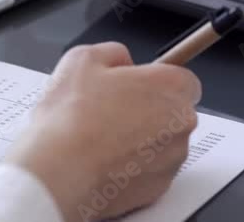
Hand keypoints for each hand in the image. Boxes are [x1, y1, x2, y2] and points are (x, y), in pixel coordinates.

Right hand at [7, 43, 200, 220]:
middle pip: (173, 112)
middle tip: (110, 110)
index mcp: (170, 87)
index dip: (156, 81)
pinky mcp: (158, 190)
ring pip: (162, 144)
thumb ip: (113, 53)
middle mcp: (180, 125)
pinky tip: (102, 161)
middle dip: (148, 110)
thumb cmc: (71, 119)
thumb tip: (121, 61)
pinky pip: (150, 171)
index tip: (135, 85)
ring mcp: (171, 160)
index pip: (183, 80)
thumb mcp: (82, 59)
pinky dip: (132, 166)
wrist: (60, 173)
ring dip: (140, 140)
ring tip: (100, 138)